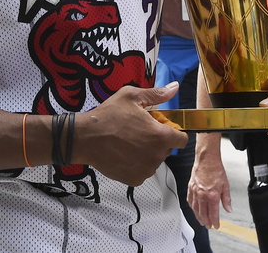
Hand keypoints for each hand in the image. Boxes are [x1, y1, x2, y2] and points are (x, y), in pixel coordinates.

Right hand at [73, 83, 187, 186]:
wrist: (85, 138)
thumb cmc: (109, 115)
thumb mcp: (133, 96)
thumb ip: (157, 94)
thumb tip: (175, 87)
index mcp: (160, 136)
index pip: (182, 140)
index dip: (175, 132)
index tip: (163, 127)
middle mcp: (156, 156)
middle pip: (167, 149)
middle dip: (158, 141)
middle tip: (141, 131)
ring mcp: (145, 170)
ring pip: (154, 160)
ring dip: (148, 153)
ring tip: (130, 142)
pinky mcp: (134, 180)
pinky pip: (143, 171)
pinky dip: (137, 164)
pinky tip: (124, 153)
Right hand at [188, 140, 231, 228]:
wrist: (207, 160)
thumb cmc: (216, 170)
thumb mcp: (226, 185)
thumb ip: (226, 199)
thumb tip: (228, 209)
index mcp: (212, 195)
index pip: (213, 213)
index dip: (215, 221)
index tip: (216, 225)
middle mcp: (202, 195)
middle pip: (203, 213)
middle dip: (206, 221)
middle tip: (208, 225)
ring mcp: (195, 192)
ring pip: (195, 209)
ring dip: (198, 217)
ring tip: (202, 221)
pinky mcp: (190, 188)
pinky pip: (190, 201)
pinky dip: (192, 208)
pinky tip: (194, 210)